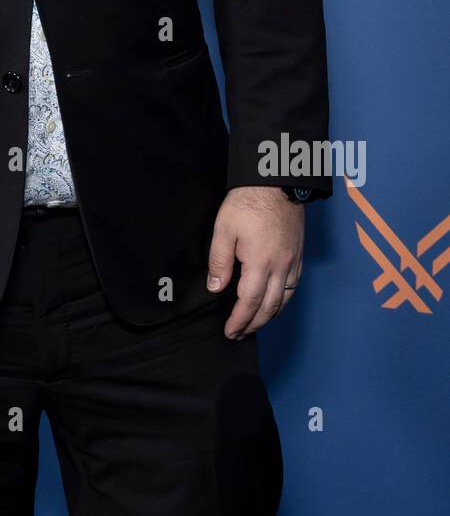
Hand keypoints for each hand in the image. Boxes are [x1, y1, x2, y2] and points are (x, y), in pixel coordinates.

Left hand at [206, 187, 303, 338]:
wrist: (276, 181)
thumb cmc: (248, 202)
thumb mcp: (224, 229)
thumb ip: (219, 261)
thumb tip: (216, 287)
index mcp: (259, 263)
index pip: (249, 302)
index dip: (239, 320)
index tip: (230, 331)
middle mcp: (280, 267)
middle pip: (269, 307)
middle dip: (253, 324)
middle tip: (240, 334)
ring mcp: (292, 261)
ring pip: (285, 299)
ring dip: (270, 315)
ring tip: (256, 323)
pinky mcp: (299, 254)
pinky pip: (294, 286)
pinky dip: (284, 300)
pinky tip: (276, 301)